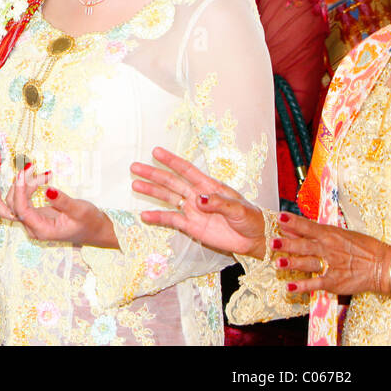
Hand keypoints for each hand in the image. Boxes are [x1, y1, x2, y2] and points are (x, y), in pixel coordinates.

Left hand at [0, 166, 117, 247]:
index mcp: (43, 230)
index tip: (23, 173)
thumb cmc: (89, 222)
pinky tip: (23, 177)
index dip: (19, 191)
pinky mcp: (34, 214)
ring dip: (23, 185)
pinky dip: (20, 189)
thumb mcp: (80, 211)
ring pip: (15, 202)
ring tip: (43, 174)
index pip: (21, 211)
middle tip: (35, 169)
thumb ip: (63, 202)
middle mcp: (33, 228)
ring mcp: (32, 221)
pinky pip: (19, 202)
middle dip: (21, 185)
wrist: (95, 230)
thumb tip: (47, 190)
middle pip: (14, 205)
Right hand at [131, 146, 264, 257]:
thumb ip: (219, 203)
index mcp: (209, 186)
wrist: (255, 239)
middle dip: (153, 174)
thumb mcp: (240, 209)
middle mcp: (197, 195)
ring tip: (136, 185)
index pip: (187, 170)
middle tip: (135, 166)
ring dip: (152, 191)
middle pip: (172, 182)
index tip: (156, 151)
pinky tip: (145, 216)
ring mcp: (192, 210)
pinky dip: (158, 218)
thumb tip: (199, 199)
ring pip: (168, 198)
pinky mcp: (191, 226)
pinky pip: (171, 220)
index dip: (172, 161)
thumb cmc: (251, 218)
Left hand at [272, 212, 390, 296]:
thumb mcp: (339, 234)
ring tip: (277, 264)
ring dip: (292, 264)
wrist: (381, 265)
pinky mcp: (334, 281)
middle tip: (272, 243)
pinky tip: (290, 287)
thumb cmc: (360, 247)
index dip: (294, 222)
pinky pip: (315, 284)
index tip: (279, 218)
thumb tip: (291, 227)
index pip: (308, 227)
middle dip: (288, 245)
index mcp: (329, 235)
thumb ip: (314, 232)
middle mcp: (328, 249)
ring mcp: (330, 266)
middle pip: (305, 246)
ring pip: (308, 264)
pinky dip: (303, 286)